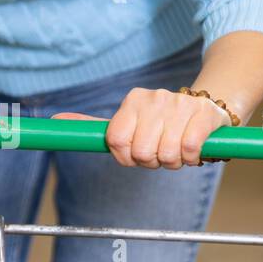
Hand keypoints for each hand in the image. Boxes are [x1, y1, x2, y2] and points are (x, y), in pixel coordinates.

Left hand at [52, 87, 231, 168]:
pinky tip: (192, 151)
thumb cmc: (162, 122)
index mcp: (132, 100)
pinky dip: (191, 159)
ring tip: (177, 150)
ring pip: (166, 155)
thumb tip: (55, 121)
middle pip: (141, 152)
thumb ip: (93, 125)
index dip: (126, 158)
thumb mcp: (128, 120)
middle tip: (160, 154)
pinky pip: (189, 152)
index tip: (135, 157)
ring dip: (173, 162)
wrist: (207, 106)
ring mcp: (179, 106)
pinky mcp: (203, 115)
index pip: (116, 141)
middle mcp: (154, 99)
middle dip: (152, 162)